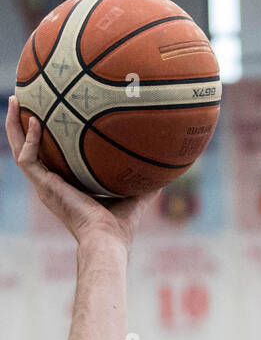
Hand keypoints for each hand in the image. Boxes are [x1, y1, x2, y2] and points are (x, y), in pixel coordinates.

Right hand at [5, 96, 158, 248]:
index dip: (43, 139)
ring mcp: (44, 186)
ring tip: (15, 100)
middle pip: (26, 149)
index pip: (48, 158)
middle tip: (20, 99)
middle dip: (20, 125)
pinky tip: (35, 120)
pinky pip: (27, 158)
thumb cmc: (120, 228)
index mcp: (64, 186)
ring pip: (18, 150)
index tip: (46, 115)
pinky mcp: (44, 187)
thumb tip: (166, 174)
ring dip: (13, 125)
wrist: (108, 240)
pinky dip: (28, 139)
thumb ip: (145, 185)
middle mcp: (50, 185)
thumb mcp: (134, 198)